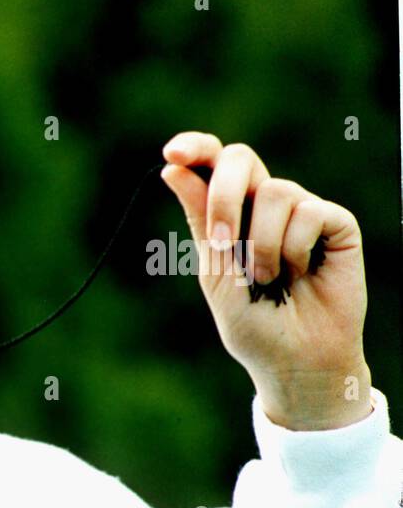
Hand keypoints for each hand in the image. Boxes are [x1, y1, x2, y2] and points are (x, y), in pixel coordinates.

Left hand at [160, 132, 371, 429]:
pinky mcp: (336, 223)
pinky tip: (303, 273)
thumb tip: (171, 167)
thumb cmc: (252, 322)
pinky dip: (296, 248)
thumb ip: (199, 218)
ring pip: (276, 191)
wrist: (294, 359)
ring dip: (262, 245)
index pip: (212, 164)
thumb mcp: (215, 271)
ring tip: (269, 279)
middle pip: (241, 159)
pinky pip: (310, 212)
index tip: (173, 153)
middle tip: (221, 241)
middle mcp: (264, 205)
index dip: (196, 148)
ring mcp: (301, 210)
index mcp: (229, 213)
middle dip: (224, 194)